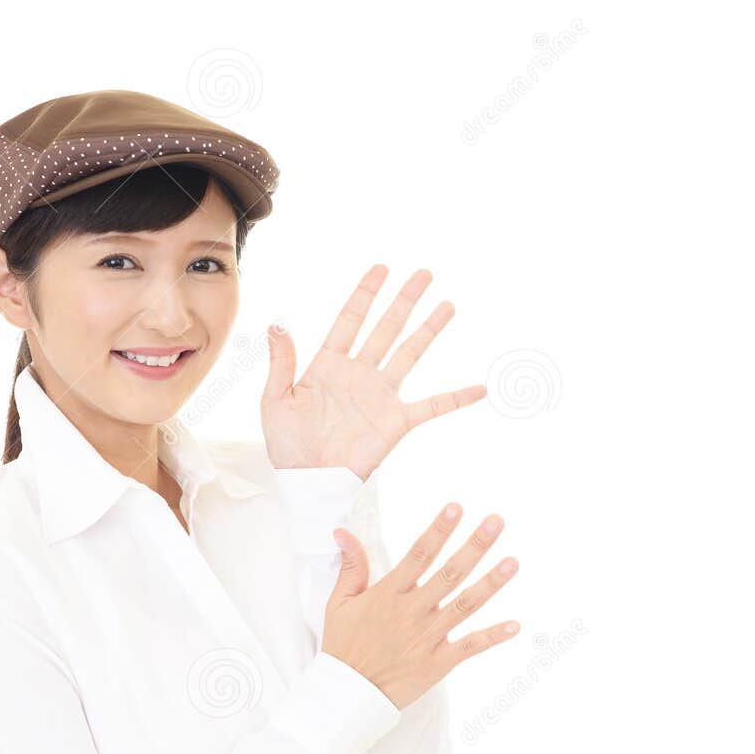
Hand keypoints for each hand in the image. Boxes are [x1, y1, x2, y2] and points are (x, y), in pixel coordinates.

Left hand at [261, 264, 487, 478]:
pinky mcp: (396, 421)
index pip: (350, 320)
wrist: (308, 484)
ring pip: (409, 354)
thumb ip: (281, 363)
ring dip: (428, 329)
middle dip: (405, 300)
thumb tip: (276, 324)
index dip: (366, 294)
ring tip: (448, 305)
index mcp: (328, 365)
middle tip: (424, 274)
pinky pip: (432, 407)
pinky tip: (480, 389)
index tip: (382, 269)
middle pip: (387, 328)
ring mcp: (380, 396)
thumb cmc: (287, 447)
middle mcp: (359, 374)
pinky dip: (456, 398)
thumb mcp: (275, 402)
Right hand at [320, 503, 520, 709]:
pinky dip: (493, 637)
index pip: (419, 554)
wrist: (347, 695)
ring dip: (491, 583)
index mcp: (389, 594)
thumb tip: (343, 533)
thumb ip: (350, 567)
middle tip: (497, 521)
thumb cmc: (343, 647)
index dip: (439, 530)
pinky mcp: (438, 662)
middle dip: (475, 545)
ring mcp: (428, 637)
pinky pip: (470, 647)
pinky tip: (515, 625)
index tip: (456, 507)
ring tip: (514, 562)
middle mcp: (413, 612)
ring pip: (465, 605)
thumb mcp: (339, 603)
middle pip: (450, 573)